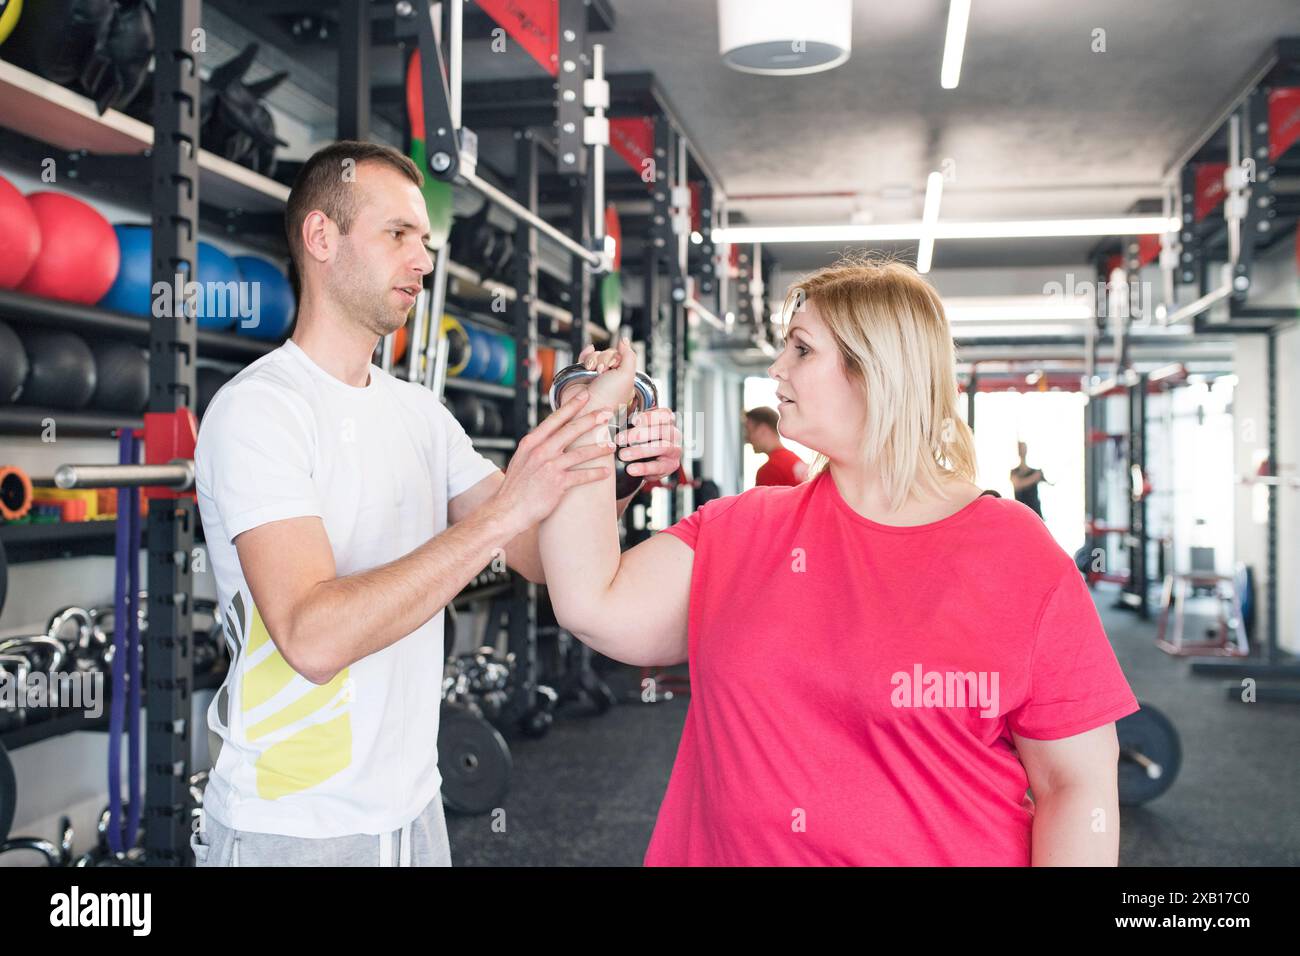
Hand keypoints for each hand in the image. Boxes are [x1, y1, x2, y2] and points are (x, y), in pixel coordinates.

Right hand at [492, 390, 615, 533]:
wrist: (507, 510)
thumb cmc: (515, 488)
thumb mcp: (521, 460)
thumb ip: (536, 448)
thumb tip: (549, 438)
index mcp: (531, 442)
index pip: (554, 419)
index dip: (571, 406)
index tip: (584, 396)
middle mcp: (540, 451)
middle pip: (571, 430)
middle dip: (591, 419)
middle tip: (607, 412)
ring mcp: (549, 466)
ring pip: (580, 453)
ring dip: (599, 448)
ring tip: (612, 445)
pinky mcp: (557, 484)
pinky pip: (582, 476)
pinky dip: (595, 474)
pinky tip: (606, 472)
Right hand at [575, 339, 637, 418]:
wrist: (587, 409)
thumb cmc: (608, 398)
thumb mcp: (627, 375)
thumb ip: (629, 355)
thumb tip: (624, 340)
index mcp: (623, 378)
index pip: (621, 356)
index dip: (617, 357)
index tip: (614, 366)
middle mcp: (609, 377)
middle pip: (607, 354)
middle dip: (604, 359)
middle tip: (602, 371)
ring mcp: (595, 377)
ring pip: (595, 356)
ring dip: (594, 359)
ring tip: (592, 370)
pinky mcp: (581, 376)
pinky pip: (583, 358)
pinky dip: (585, 355)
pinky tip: (587, 355)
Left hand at [615, 406, 682, 486]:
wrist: (650, 462)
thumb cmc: (643, 440)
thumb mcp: (638, 428)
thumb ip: (630, 422)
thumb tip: (608, 417)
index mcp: (667, 420)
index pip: (663, 414)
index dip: (649, 416)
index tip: (633, 420)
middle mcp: (674, 433)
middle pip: (660, 430)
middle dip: (638, 434)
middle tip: (619, 439)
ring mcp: (675, 449)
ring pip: (661, 447)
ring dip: (639, 451)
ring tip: (623, 455)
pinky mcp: (671, 465)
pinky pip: (658, 466)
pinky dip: (643, 468)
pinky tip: (631, 469)